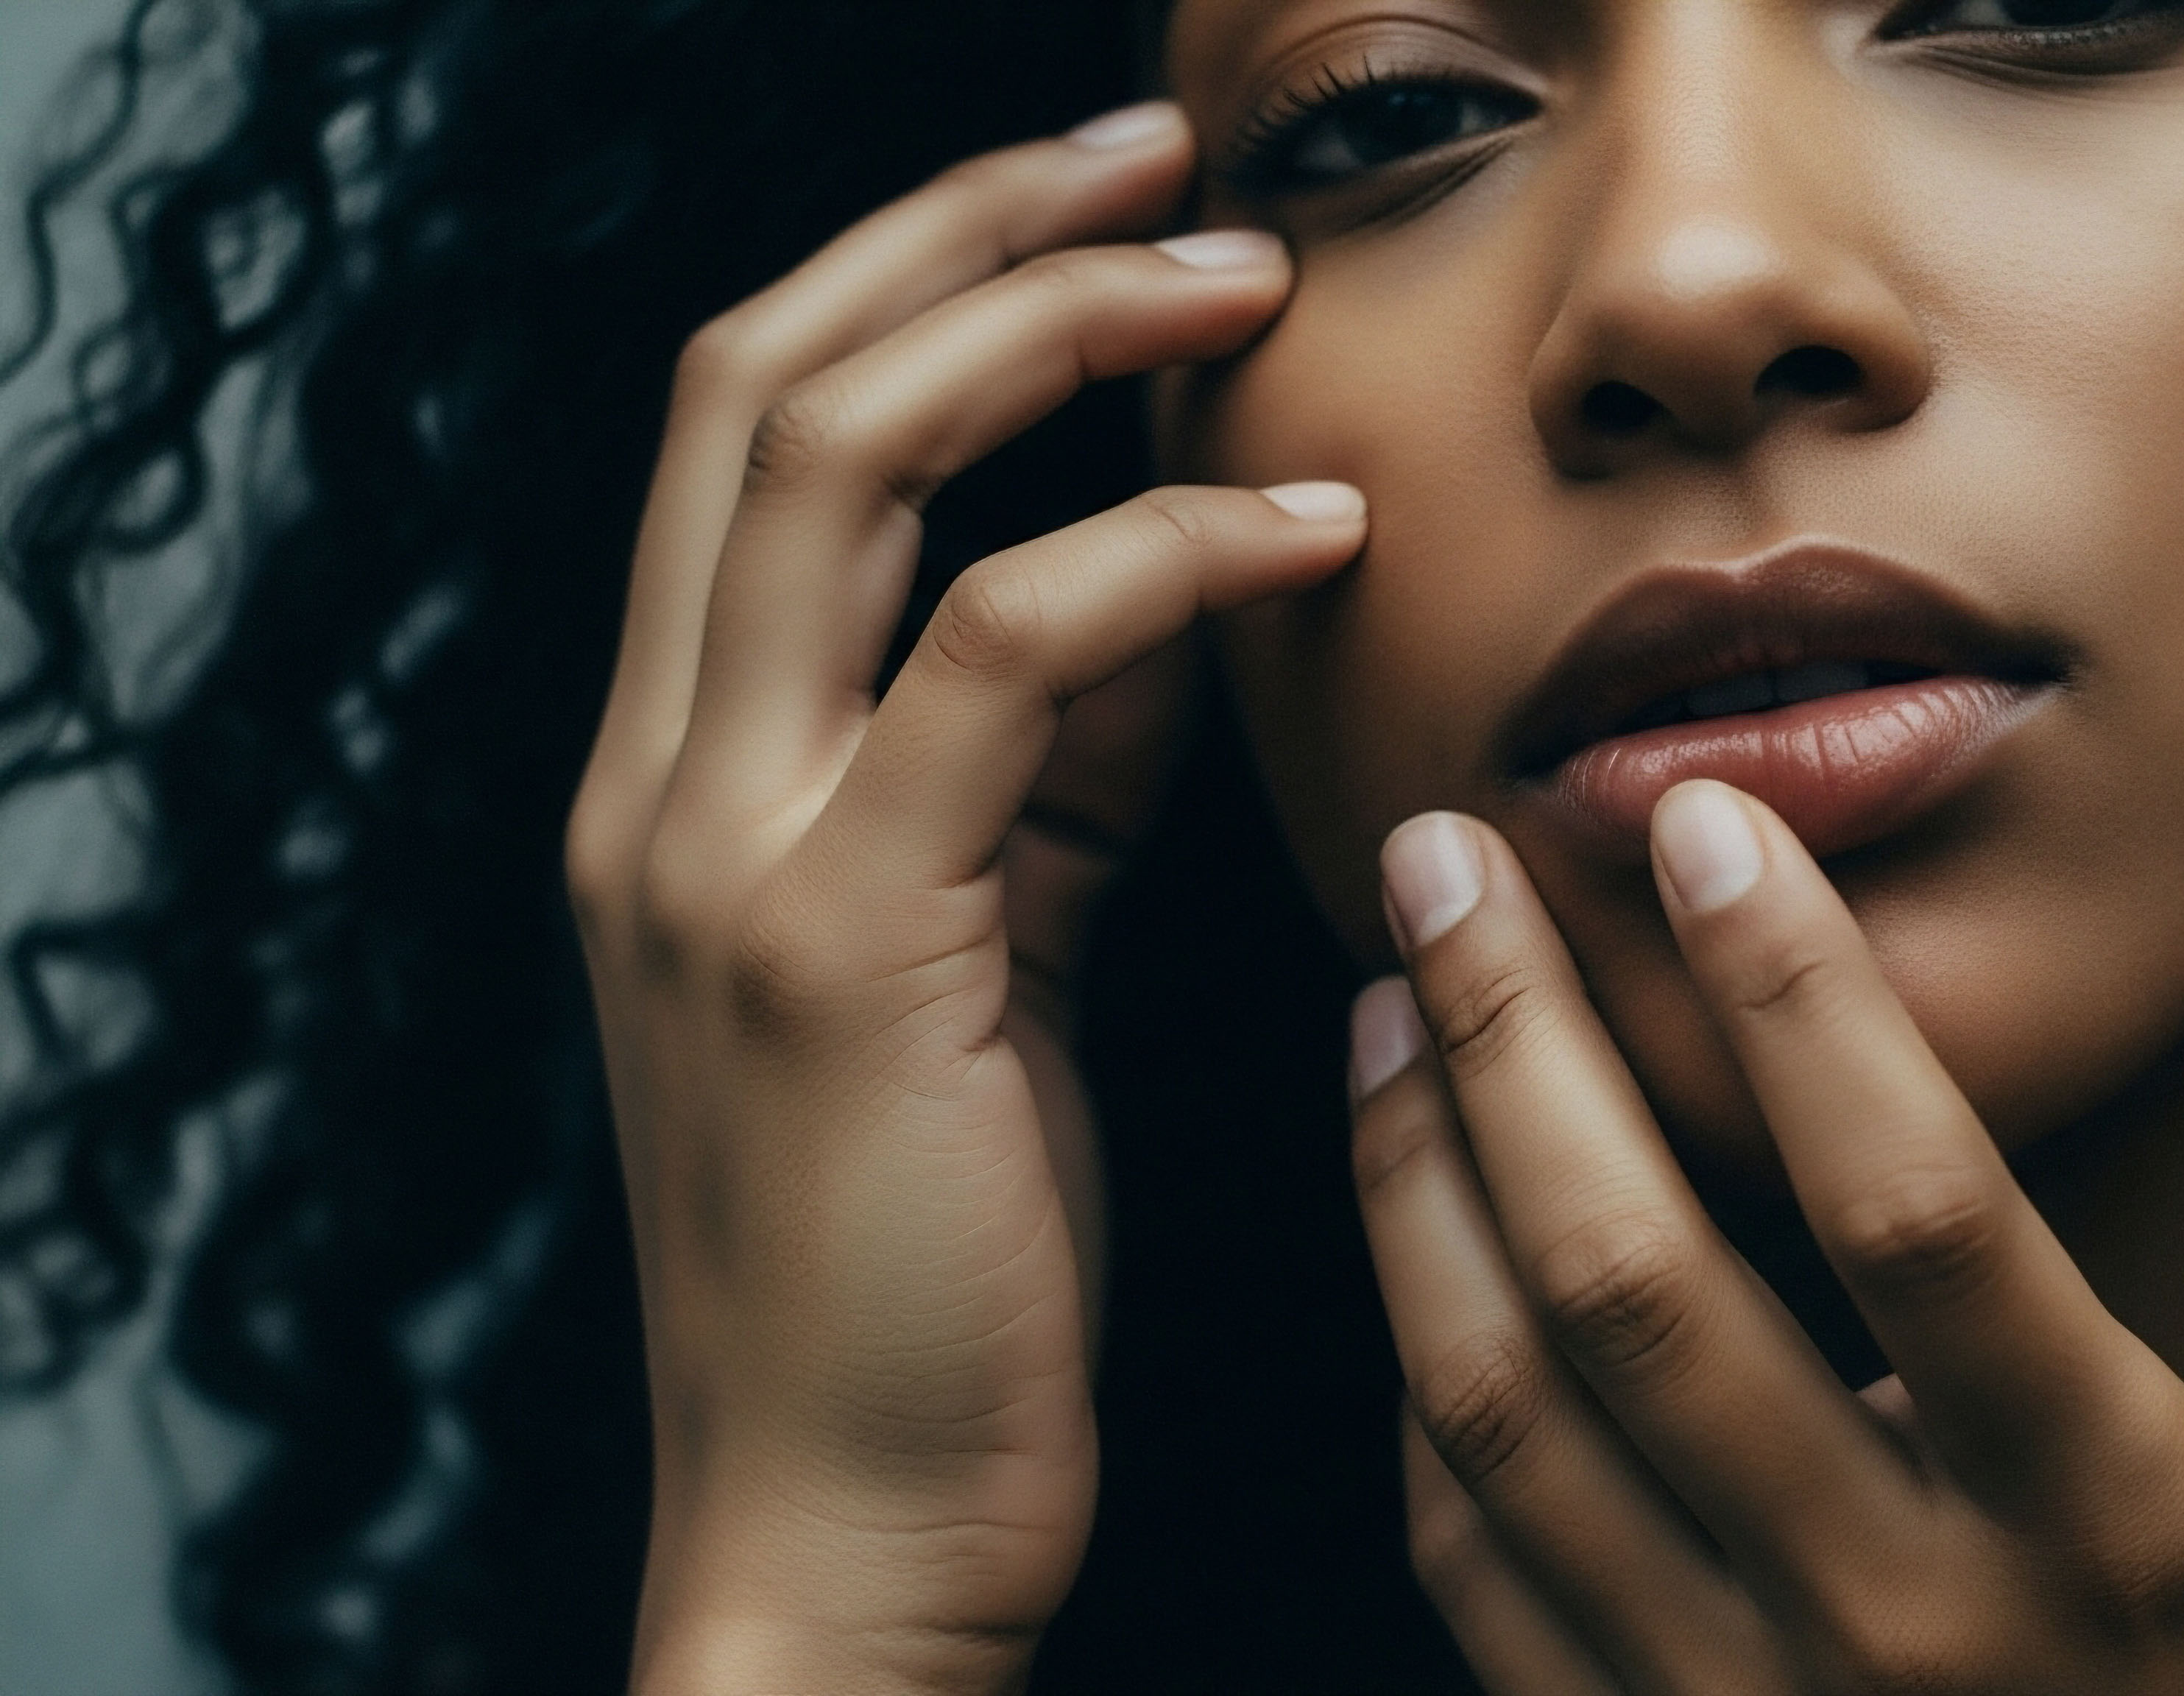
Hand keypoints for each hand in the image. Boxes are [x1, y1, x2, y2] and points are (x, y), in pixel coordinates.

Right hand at [566, 103, 1365, 1694]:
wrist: (849, 1525)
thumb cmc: (938, 1263)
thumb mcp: (982, 959)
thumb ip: (1039, 767)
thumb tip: (1167, 586)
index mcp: (675, 778)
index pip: (754, 434)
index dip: (922, 282)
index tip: (1104, 213)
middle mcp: (654, 781)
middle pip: (761, 381)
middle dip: (964, 229)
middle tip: (1163, 157)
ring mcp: (717, 851)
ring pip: (841, 462)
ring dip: (1053, 326)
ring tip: (1242, 274)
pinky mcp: (835, 938)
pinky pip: (999, 654)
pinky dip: (1164, 556)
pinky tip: (1314, 531)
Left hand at [1348, 780, 2183, 1694]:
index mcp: (2103, 1522)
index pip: (1915, 1209)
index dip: (1798, 1001)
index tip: (1708, 824)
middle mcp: (1897, 1619)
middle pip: (1641, 1286)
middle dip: (1519, 1039)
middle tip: (1441, 853)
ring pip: (1508, 1405)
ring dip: (1416, 1178)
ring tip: (1390, 1002)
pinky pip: (1471, 1548)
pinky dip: (1422, 1367)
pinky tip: (1416, 1222)